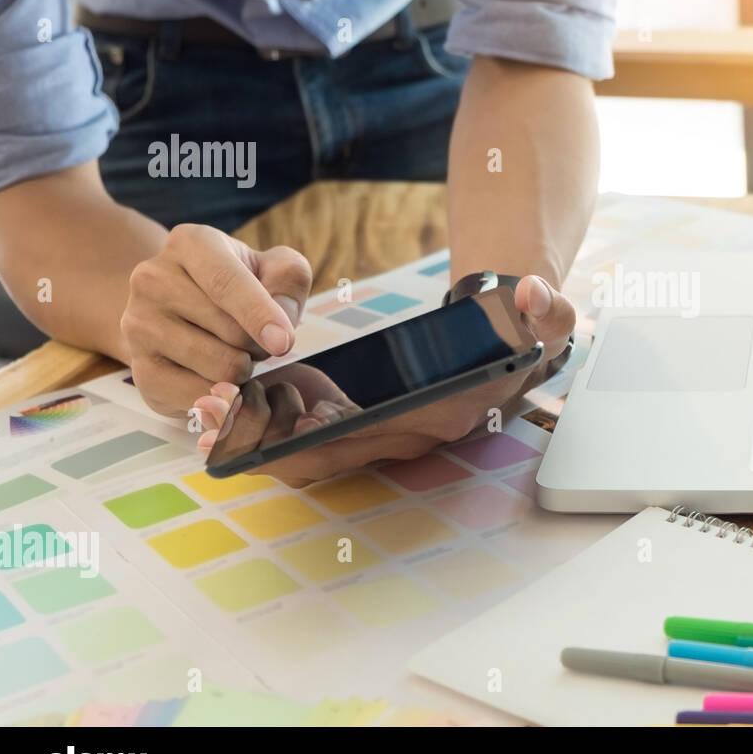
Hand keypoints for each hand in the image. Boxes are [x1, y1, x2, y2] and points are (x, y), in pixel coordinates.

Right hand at [121, 224, 311, 417]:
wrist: (183, 310)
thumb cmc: (240, 285)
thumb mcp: (273, 268)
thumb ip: (289, 282)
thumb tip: (279, 332)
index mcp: (190, 243)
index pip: (226, 282)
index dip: (259, 314)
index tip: (284, 343)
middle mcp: (152, 278)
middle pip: (232, 332)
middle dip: (260, 344)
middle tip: (253, 337)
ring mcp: (138, 325)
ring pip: (219, 367)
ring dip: (244, 370)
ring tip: (233, 352)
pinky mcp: (140, 369)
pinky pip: (199, 396)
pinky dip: (223, 396)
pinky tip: (217, 377)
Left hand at [194, 275, 574, 486]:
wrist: (517, 333)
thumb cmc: (524, 329)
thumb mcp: (546, 316)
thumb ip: (547, 308)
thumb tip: (530, 296)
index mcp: (440, 416)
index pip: (368, 441)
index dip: (309, 441)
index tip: (255, 429)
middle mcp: (410, 435)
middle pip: (326, 457)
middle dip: (264, 448)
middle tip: (206, 420)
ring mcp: (387, 428)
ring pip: (312, 449)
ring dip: (259, 439)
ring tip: (205, 409)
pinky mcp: (372, 413)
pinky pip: (315, 430)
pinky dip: (274, 422)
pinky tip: (236, 397)